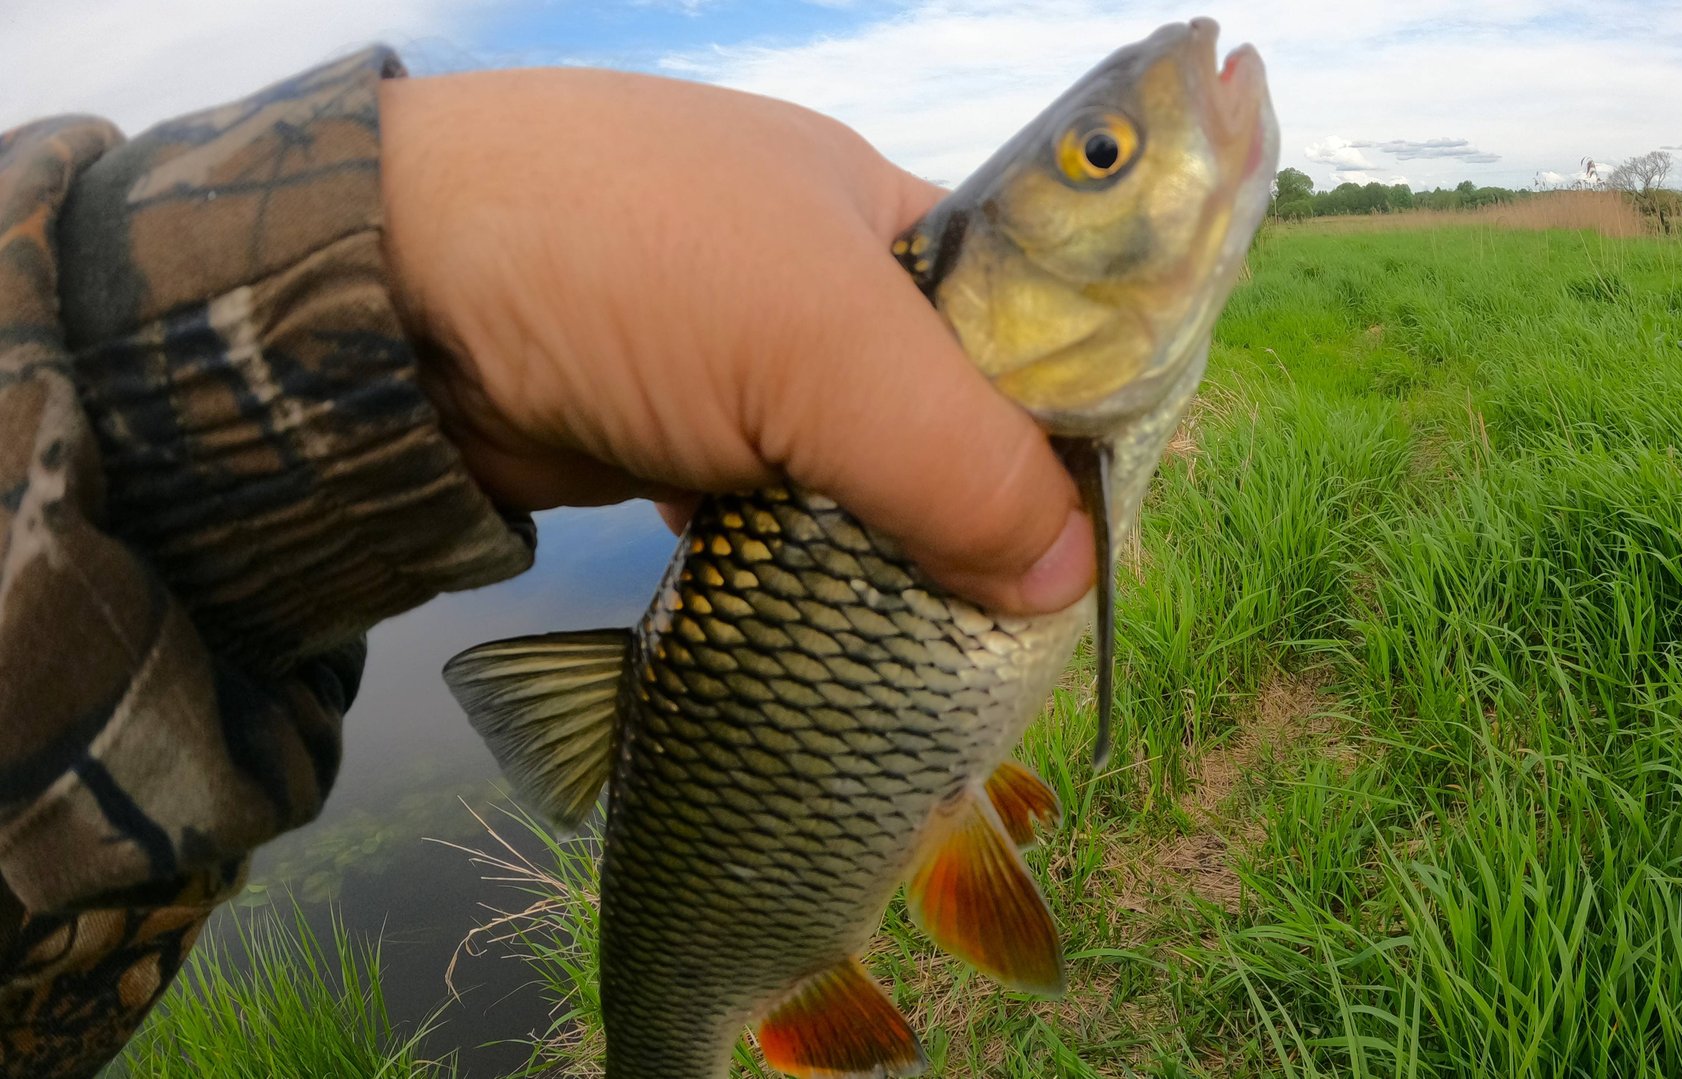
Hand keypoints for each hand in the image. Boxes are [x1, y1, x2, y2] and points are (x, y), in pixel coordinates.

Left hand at [378, 69, 1091, 614]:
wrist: (383, 300)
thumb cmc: (630, 265)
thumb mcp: (825, 345)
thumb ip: (960, 459)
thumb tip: (1067, 578)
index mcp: (883, 213)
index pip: (1030, 317)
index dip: (1074, 421)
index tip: (1096, 534)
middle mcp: (824, 283)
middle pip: (950, 412)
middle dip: (983, 509)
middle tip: (1019, 614)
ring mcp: (743, 365)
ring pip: (864, 475)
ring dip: (895, 554)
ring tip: (942, 642)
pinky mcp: (677, 440)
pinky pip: (781, 518)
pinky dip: (809, 572)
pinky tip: (841, 629)